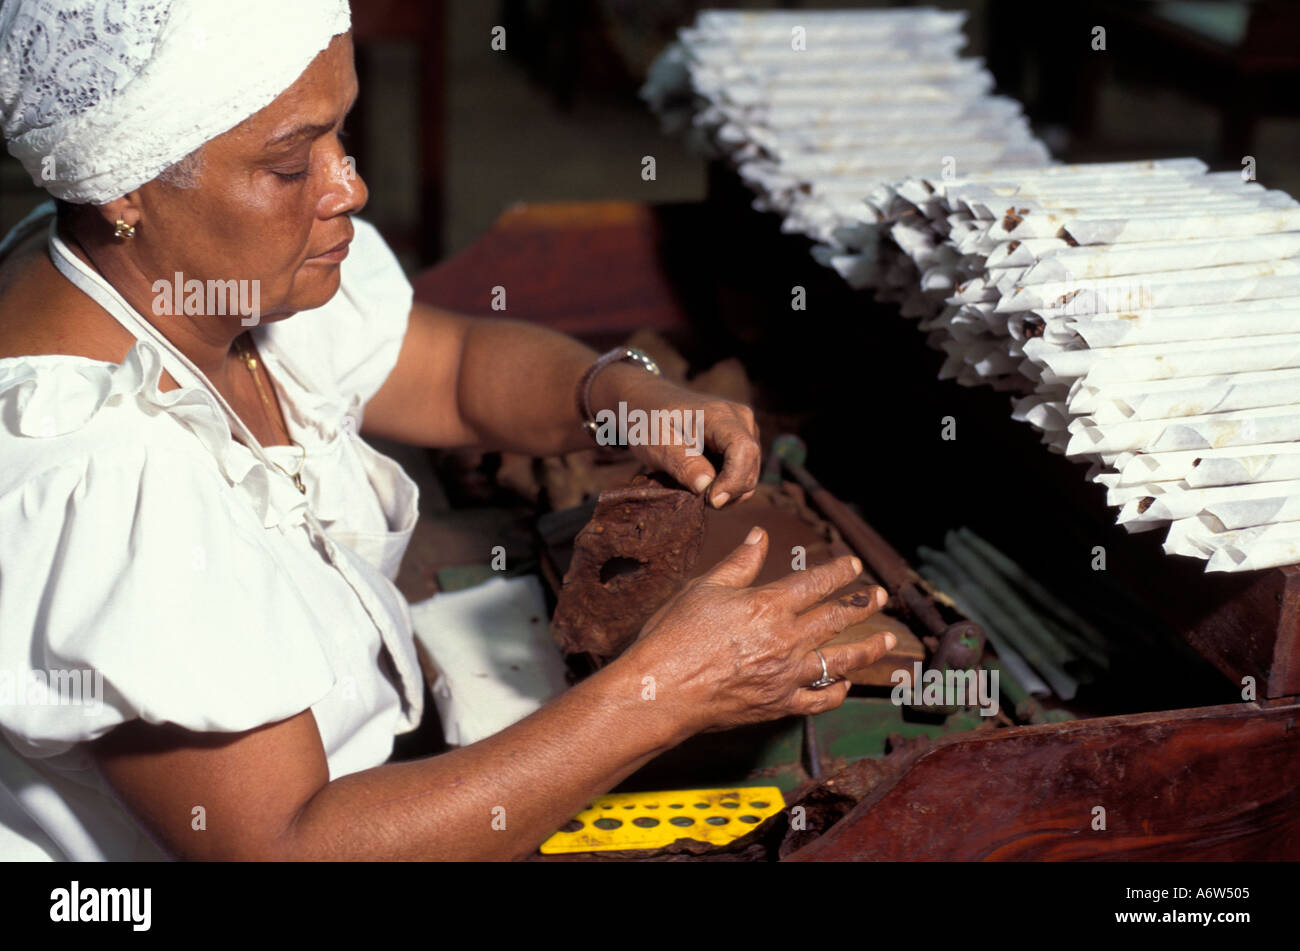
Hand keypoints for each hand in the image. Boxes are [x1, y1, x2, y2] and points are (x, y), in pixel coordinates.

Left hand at [596, 368, 760, 507]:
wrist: (649, 402)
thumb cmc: (649, 420)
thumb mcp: (656, 442)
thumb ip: (681, 463)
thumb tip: (706, 486)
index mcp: (721, 415)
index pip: (744, 450)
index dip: (733, 480)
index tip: (711, 500)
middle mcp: (741, 420)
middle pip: (751, 467)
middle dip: (728, 491)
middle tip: (694, 496)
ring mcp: (745, 431)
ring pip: (750, 474)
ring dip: (727, 491)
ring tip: (695, 487)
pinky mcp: (742, 442)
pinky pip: (744, 473)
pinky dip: (727, 485)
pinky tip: (702, 481)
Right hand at [617, 526, 895, 736]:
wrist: (662, 690)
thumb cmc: (675, 636)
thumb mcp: (704, 588)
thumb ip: (739, 563)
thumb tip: (759, 536)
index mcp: (769, 605)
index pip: (816, 583)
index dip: (838, 572)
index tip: (854, 566)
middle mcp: (786, 639)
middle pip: (836, 618)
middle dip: (863, 604)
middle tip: (881, 595)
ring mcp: (786, 675)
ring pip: (839, 660)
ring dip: (867, 649)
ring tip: (887, 641)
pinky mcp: (779, 705)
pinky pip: (818, 700)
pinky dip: (835, 691)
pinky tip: (842, 684)